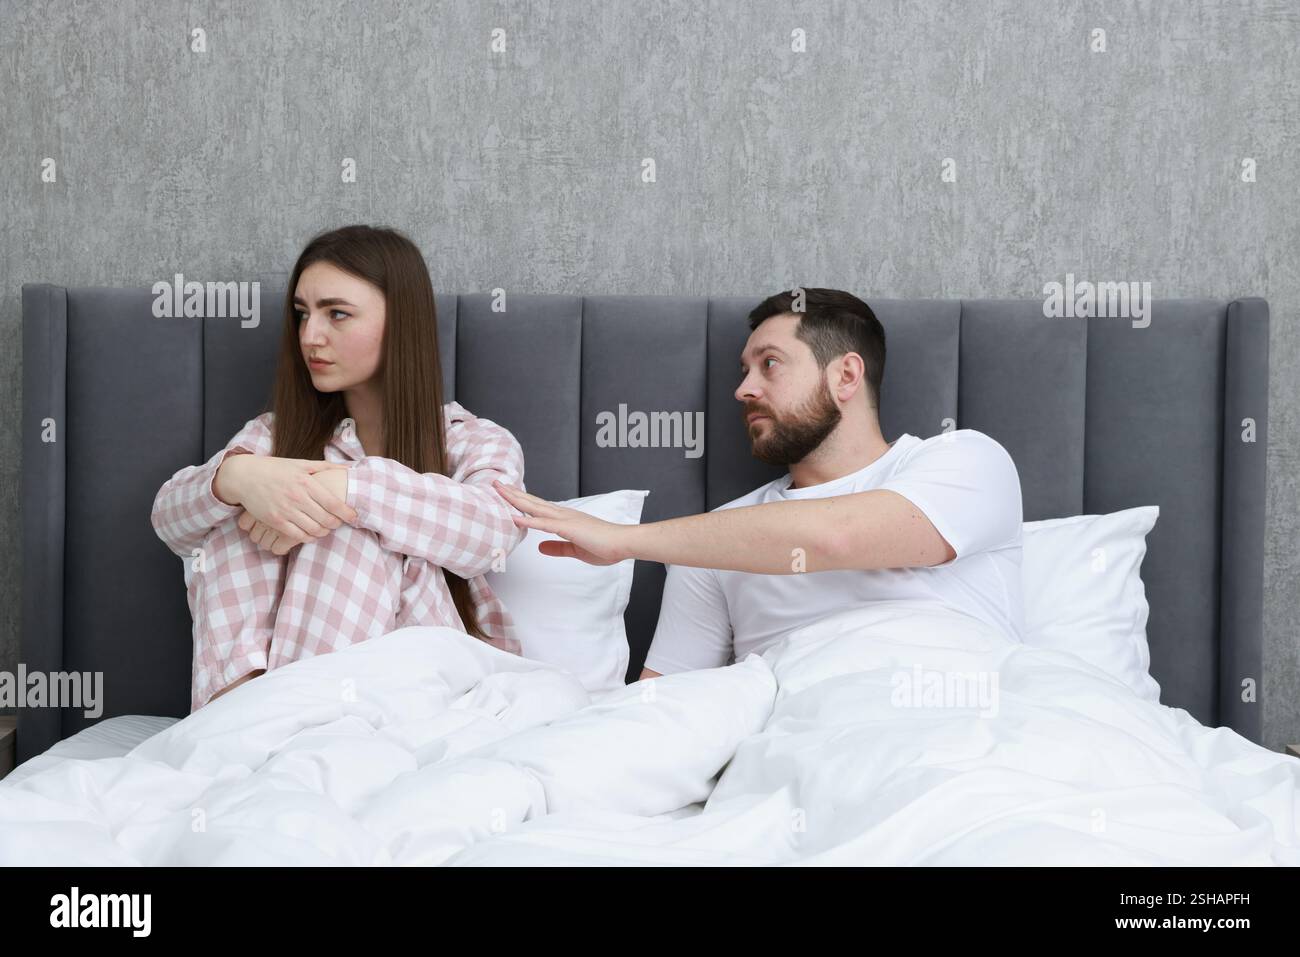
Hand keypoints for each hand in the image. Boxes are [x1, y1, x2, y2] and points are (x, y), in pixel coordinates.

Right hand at [235, 457, 355, 554]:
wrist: (245, 476)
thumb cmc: (276, 469)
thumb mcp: (301, 463)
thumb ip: (326, 466)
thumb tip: (349, 469)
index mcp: (307, 482)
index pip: (334, 503)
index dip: (347, 513)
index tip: (354, 516)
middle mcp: (297, 497)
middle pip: (326, 519)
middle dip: (336, 524)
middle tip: (339, 523)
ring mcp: (285, 510)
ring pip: (313, 529)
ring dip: (324, 532)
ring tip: (326, 528)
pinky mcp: (275, 521)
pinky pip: (297, 536)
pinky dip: (308, 537)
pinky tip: (311, 533)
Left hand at [492, 481, 633, 565]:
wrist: (623, 543)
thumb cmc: (604, 546)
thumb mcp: (575, 549)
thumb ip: (558, 547)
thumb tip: (541, 547)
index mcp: (564, 519)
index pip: (537, 508)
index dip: (521, 501)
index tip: (506, 494)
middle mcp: (562, 515)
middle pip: (532, 502)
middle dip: (513, 494)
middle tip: (495, 484)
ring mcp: (565, 519)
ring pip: (535, 507)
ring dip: (516, 500)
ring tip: (499, 491)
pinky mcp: (569, 528)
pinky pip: (544, 524)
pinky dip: (528, 521)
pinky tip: (514, 517)